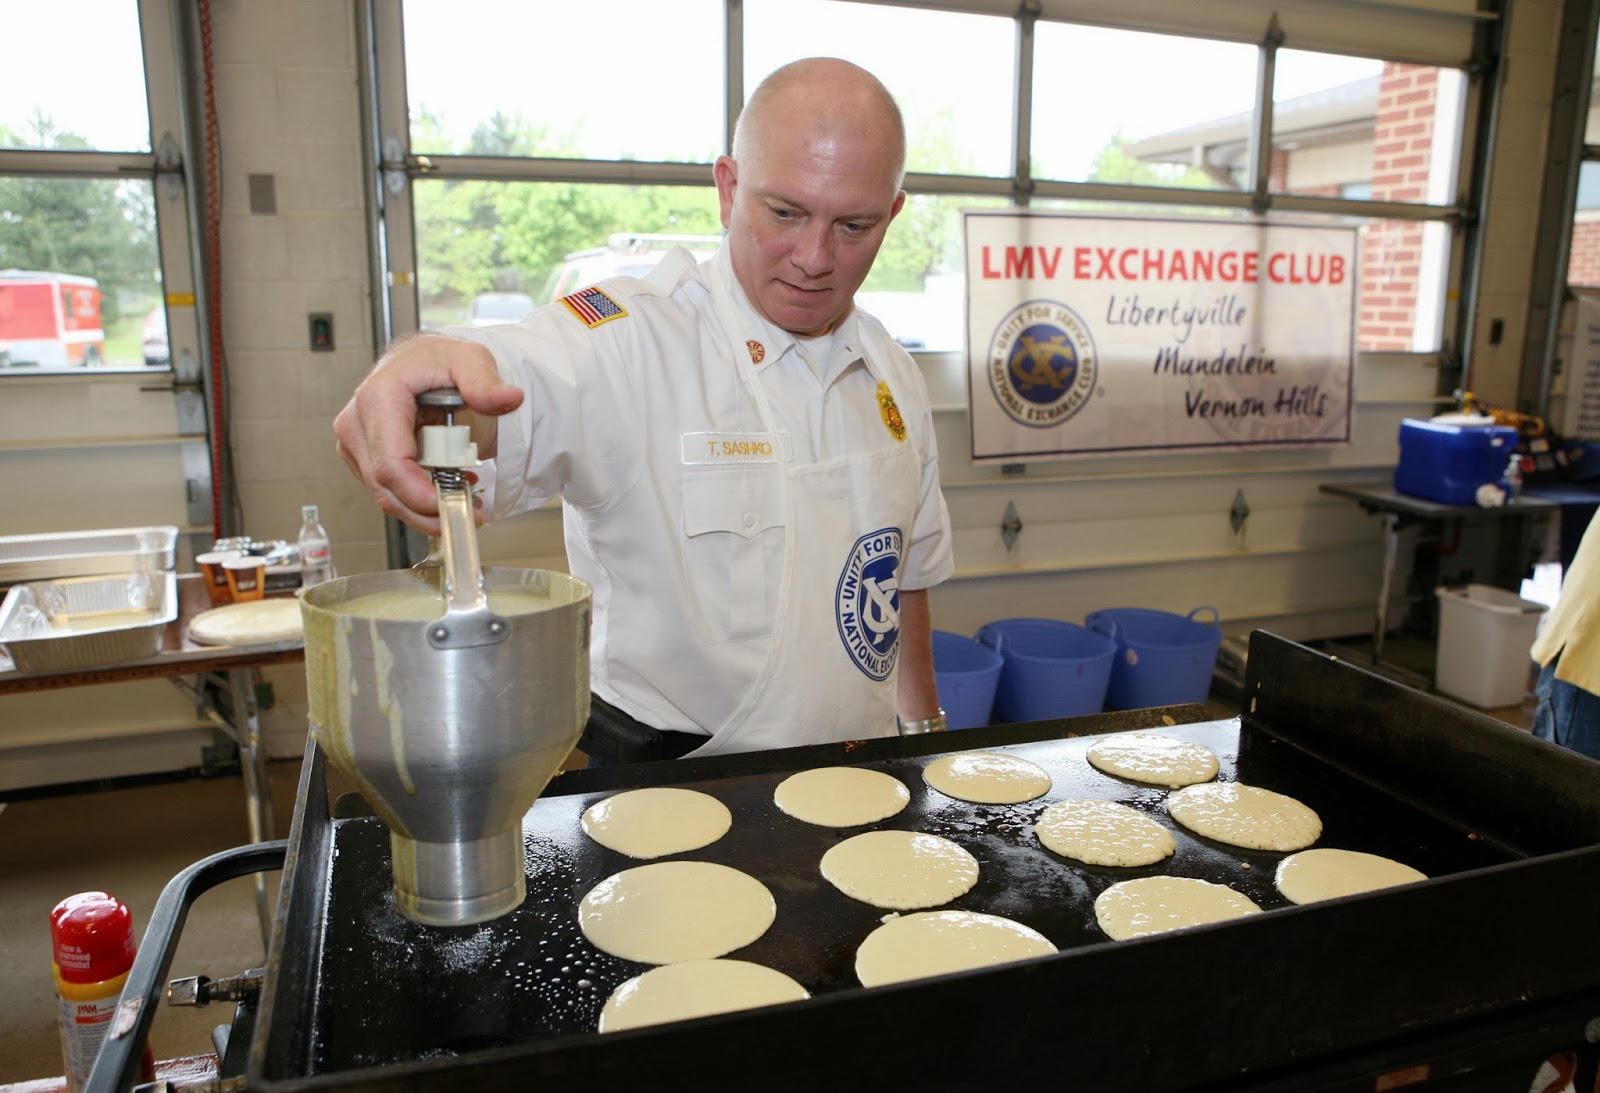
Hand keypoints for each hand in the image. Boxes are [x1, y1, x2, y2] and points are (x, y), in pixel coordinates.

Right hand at [333, 334, 524, 532]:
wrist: (419, 362)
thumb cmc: (437, 360)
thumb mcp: (470, 359)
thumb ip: (485, 381)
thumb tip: (508, 398)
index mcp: (377, 399)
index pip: (391, 465)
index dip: (421, 495)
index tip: (454, 504)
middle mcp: (357, 423)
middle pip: (387, 488)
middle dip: (429, 509)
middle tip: (471, 510)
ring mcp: (356, 442)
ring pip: (387, 496)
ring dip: (426, 507)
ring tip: (465, 495)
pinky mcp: (362, 456)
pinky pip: (389, 490)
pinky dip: (419, 497)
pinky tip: (448, 483)